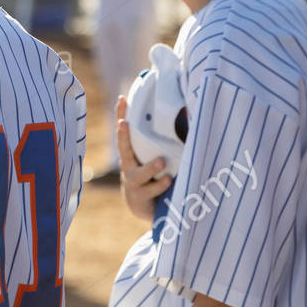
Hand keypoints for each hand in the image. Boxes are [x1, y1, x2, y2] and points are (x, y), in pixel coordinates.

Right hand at [116, 95, 172, 223]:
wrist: (143, 206)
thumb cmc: (152, 175)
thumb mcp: (153, 158)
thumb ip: (160, 144)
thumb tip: (185, 118)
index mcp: (132, 153)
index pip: (125, 131)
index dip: (122, 115)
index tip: (123, 99)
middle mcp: (129, 166)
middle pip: (124, 149)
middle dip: (123, 136)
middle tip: (124, 123)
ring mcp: (133, 183)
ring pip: (139, 174)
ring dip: (150, 168)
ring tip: (161, 162)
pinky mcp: (140, 198)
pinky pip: (151, 191)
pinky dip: (160, 186)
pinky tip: (170, 180)